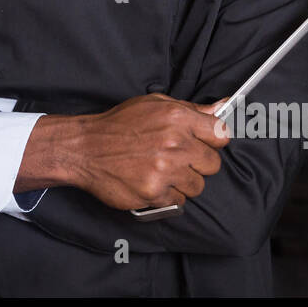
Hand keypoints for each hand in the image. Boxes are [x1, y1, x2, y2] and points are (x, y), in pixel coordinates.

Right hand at [54, 94, 229, 210]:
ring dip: (183, 182)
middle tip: (177, 158)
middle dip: (197, 163)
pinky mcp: (154, 193)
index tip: (202, 143)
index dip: (212, 140)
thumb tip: (223, 105)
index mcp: (177, 117)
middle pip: (213, 164)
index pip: (221, 134)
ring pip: (197, 186)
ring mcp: (165, 170)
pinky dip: (167, 195)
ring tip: (161, 171)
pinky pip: (178, 201)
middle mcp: (175, 143)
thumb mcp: (153, 104)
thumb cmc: (118, 125)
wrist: (84, 148)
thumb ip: (190, 108)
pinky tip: (151, 182)